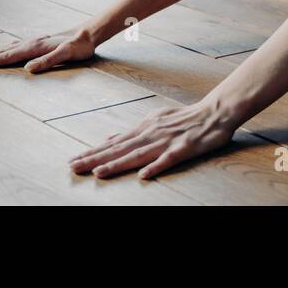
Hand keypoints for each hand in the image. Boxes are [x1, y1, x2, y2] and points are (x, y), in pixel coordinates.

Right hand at [0, 27, 96, 73]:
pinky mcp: (36, 43)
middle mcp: (29, 43)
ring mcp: (31, 42)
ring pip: (3, 48)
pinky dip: (0, 50)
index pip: (5, 57)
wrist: (88, 33)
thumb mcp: (67, 54)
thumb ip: (48, 61)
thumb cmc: (79, 46)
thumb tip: (27, 70)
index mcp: (32, 47)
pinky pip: (12, 47)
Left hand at [68, 99, 237, 179]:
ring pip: (138, 155)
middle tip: (74, 167)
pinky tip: (144, 175)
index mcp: (144, 129)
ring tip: (98, 172)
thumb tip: (108, 138)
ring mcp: (167, 141)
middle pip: (120, 150)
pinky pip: (169, 159)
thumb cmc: (185, 118)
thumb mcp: (154, 120)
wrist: (215, 112)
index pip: (114, 144)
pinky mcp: (184, 148)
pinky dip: (156, 166)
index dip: (93, 152)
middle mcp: (151, 134)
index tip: (73, 160)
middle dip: (96, 158)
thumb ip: (132, 132)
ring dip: (118, 164)